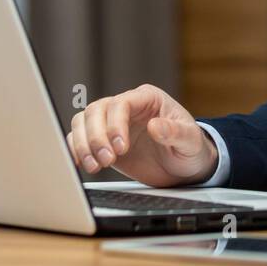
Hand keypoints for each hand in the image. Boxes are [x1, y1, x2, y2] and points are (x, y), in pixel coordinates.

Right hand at [67, 84, 217, 187]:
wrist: (183, 167)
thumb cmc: (190, 148)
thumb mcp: (190, 140)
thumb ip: (175, 132)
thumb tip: (155, 126)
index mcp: (148, 98)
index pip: (121, 103)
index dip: (115, 124)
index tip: (122, 148)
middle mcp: (127, 107)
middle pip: (97, 110)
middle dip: (97, 137)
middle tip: (108, 160)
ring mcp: (112, 123)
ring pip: (83, 121)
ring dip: (84, 144)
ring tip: (96, 166)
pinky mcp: (103, 140)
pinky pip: (80, 137)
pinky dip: (76, 150)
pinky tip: (82, 164)